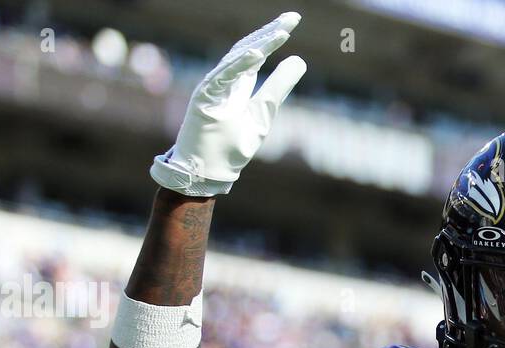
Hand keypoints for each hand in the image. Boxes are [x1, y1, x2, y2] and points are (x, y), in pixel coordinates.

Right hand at [151, 12, 306, 196]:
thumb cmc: (230, 146)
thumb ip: (278, 88)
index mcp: (237, 83)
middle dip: (269, 32)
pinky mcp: (204, 98)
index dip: (273, 37)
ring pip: (236, 58)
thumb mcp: (263, 114)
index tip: (293, 21)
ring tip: (281, 32)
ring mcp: (212, 87)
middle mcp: (224, 80)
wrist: (208, 172)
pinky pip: (223, 76)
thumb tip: (300, 60)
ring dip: (259, 44)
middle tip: (292, 18)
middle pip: (247, 48)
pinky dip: (239, 65)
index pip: (256, 52)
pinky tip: (258, 53)